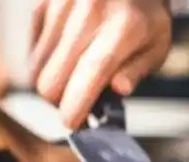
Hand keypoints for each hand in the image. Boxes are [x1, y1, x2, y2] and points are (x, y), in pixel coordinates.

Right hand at [31, 0, 172, 128]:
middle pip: (51, 79)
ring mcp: (64, 1)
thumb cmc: (144, 16)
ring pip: (36, 66)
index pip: (92, 72)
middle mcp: (91, 9)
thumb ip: (137, 70)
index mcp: (125, 25)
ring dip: (51, 78)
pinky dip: (44, 57)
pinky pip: (32, 45)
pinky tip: (64, 50)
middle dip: (59, 99)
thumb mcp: (156, 45)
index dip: (76, 105)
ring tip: (72, 71)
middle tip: (74, 98)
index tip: (72, 123)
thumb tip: (118, 89)